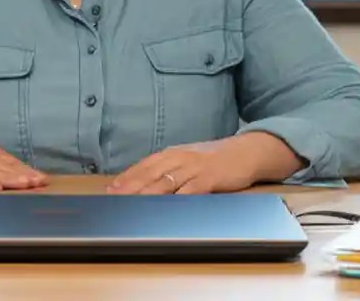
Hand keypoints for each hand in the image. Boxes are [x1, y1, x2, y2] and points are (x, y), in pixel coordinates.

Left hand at [106, 133, 301, 194]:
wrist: (247, 151)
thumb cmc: (217, 158)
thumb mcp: (190, 159)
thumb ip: (171, 169)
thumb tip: (148, 183)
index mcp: (174, 153)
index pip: (145, 165)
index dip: (128, 177)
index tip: (112, 189)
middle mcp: (180, 158)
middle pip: (150, 174)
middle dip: (130, 187)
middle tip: (113, 198)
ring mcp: (194, 168)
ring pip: (165, 182)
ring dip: (146, 194)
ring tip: (131, 204)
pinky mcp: (209, 178)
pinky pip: (190, 190)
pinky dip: (176, 199)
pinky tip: (166, 208)